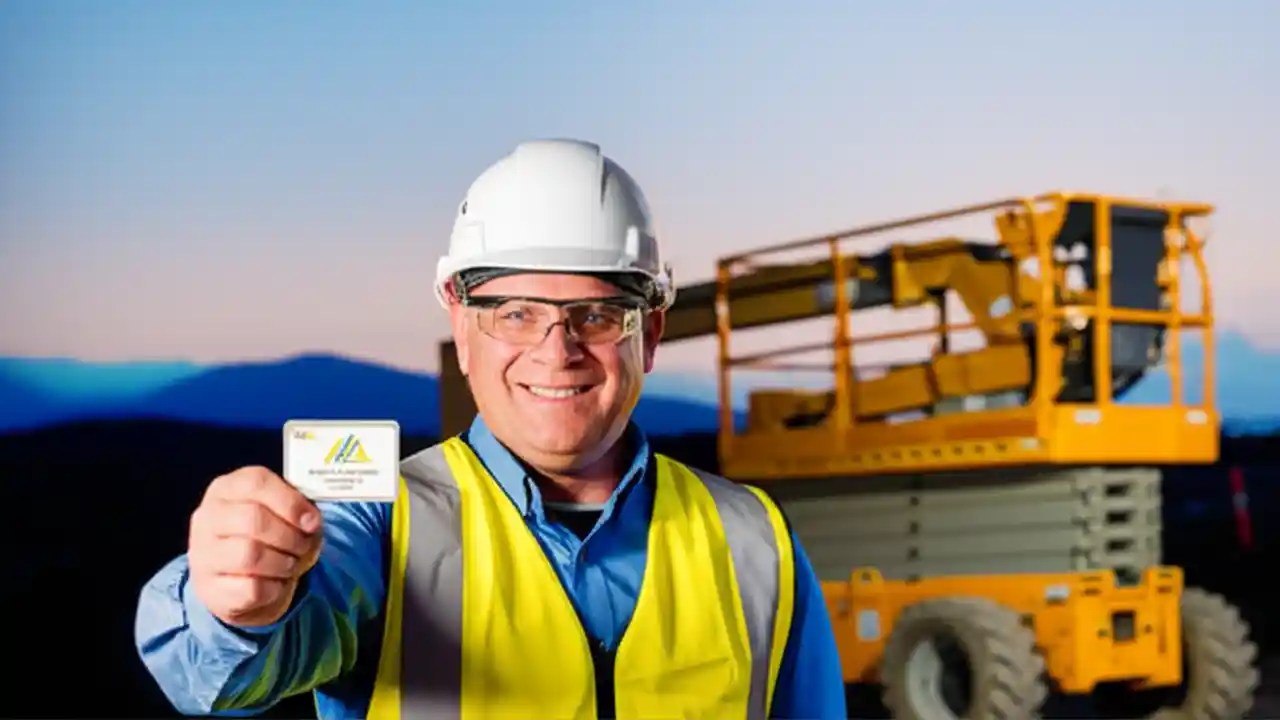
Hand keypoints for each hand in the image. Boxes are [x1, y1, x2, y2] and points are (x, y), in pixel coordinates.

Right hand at [187, 465, 323, 626]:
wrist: (234, 580)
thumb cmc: (263, 536)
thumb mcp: (277, 511)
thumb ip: (295, 507)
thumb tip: (310, 521)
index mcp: (226, 488)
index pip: (256, 483)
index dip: (291, 503)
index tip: (312, 522)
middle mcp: (207, 517)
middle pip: (253, 520)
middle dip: (290, 536)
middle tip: (304, 546)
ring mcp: (203, 554)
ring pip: (250, 555)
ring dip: (283, 563)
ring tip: (291, 564)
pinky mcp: (210, 589)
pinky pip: (250, 589)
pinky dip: (274, 588)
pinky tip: (276, 584)